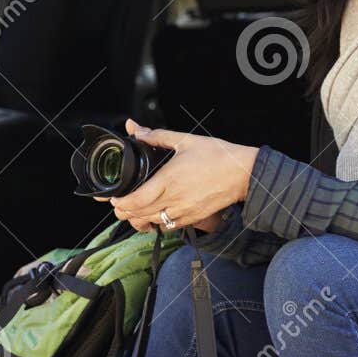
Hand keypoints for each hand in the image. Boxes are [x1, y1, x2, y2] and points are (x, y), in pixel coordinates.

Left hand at [92, 119, 257, 232]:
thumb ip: (158, 136)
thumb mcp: (186, 140)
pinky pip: (167, 227)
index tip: (114, 197)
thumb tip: (136, 129)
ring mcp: (184, 212)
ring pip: (151, 223)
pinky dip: (156, 223)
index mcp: (169, 180)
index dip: (121, 202)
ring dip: (138, 219)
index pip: (136, 200)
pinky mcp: (193, 219)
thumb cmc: (217, 156)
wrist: (243, 174)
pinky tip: (154, 215)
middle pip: (139, 215)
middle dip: (124, 212)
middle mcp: (174, 200)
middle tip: (118, 204)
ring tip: (132, 210)